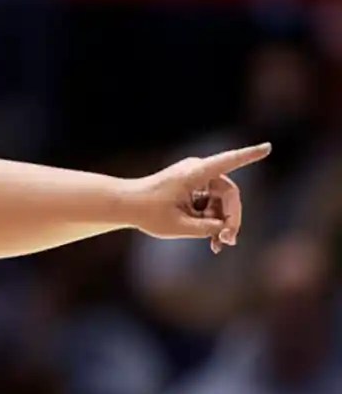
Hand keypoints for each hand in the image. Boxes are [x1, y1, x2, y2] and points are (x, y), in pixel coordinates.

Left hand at [125, 142, 271, 253]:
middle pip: (229, 194)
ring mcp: (196, 179)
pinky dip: (212, 221)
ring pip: (221, 202)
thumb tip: (225, 228)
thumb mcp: (179, 227)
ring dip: (221, 223)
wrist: (125, 205)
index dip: (249, 156)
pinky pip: (211, 204)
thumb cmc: (147, 212)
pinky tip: (214, 242)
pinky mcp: (194, 188)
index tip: (268, 147)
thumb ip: (206, 228)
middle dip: (231, 219)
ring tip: (218, 246)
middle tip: (229, 241)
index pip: (227, 162)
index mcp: (194, 173)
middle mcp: (198, 171)